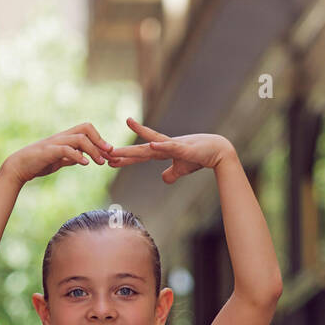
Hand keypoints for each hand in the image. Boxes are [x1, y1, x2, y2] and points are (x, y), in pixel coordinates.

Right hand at [3, 123, 112, 182]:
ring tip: (100, 162)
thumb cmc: (37, 163)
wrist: (19, 167)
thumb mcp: (57, 161)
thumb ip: (69, 157)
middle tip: (109, 153)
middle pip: (85, 127)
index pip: (86, 130)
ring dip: (93, 150)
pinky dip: (77, 156)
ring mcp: (55, 143)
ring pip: (79, 139)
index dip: (99, 139)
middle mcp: (62, 137)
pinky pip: (66, 150)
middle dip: (100, 139)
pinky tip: (85, 164)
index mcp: (65, 138)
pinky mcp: (48, 151)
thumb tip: (80, 158)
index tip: (109, 152)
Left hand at [106, 118, 233, 182]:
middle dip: (123, 153)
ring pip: (150, 147)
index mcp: (163, 151)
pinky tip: (150, 145)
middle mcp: (165, 146)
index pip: (140, 154)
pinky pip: (170, 147)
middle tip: (105, 153)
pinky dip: (160, 146)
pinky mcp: (185, 148)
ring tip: (120, 150)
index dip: (125, 158)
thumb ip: (171, 173)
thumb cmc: (200, 157)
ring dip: (134, 149)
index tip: (109, 160)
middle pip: (140, 150)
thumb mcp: (182, 169)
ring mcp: (174, 145)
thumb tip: (163, 179)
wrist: (218, 151)